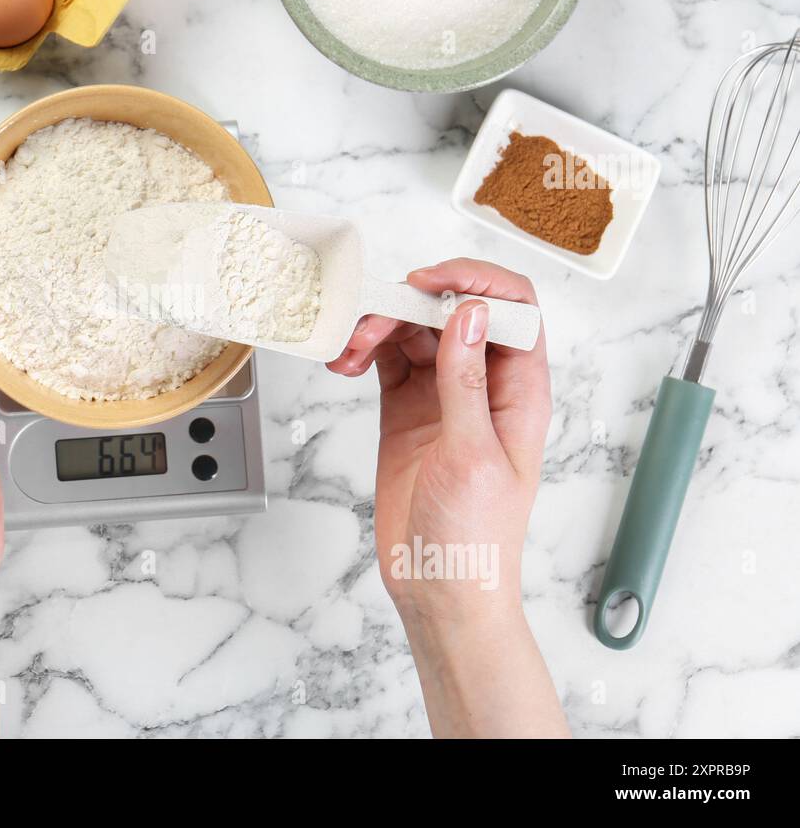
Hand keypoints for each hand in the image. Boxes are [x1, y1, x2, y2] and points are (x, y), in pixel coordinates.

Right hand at [329, 258, 566, 736]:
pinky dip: (364, 350)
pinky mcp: (406, 409)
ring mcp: (443, 393)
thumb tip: (468, 314)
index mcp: (521, 389)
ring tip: (351, 350)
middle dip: (411, 302)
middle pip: (453, 309)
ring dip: (379, 326)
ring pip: (414, 329)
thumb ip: (467, 381)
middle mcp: (484, 383)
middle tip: (374, 318)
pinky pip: (386, 358)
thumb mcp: (474, 455)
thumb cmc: (476, 535)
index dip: (474, 281)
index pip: (512, 307)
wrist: (440, 586)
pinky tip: (347, 362)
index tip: (430, 284)